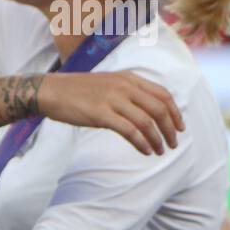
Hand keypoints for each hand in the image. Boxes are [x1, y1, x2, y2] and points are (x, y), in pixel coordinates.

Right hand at [37, 72, 184, 154]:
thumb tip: (152, 111)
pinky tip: (146, 150)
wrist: (50, 91)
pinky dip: (142, 143)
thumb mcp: (110, 84)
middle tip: (173, 143)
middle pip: (159, 109)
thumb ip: (131, 93)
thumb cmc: (80, 90)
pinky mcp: (100, 114)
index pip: (163, 95)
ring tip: (160, 150)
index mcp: (129, 78)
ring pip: (146, 121)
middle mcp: (124, 86)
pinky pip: (129, 131)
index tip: (180, 127)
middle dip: (170, 129)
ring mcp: (112, 99)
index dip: (175, 112)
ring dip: (158, 139)